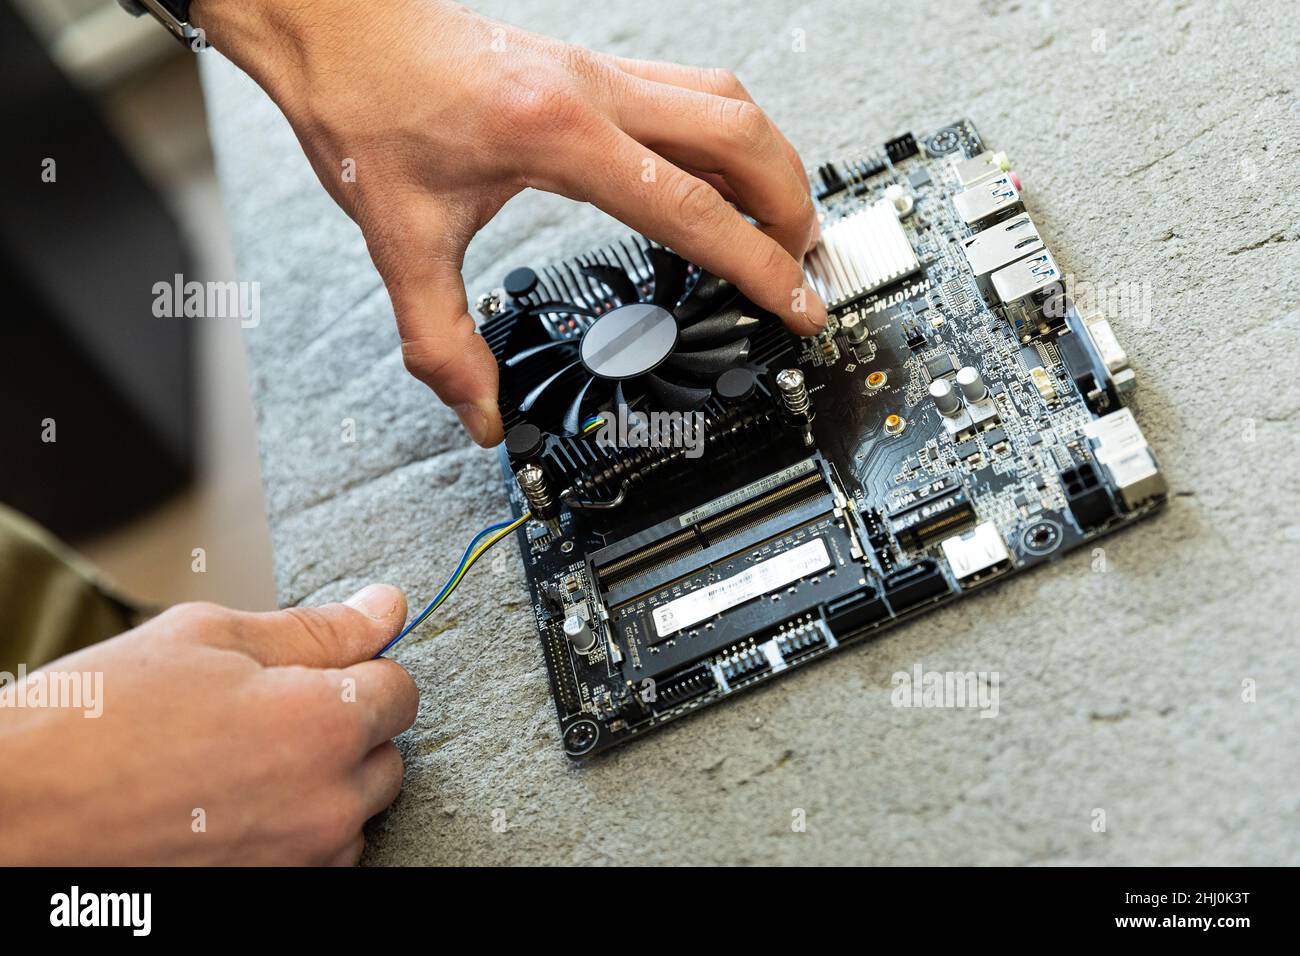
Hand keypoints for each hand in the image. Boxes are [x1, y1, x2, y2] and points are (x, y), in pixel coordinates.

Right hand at [0, 585, 416, 864]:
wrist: (14, 817)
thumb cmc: (96, 724)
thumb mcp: (208, 639)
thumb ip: (316, 627)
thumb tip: (386, 605)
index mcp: (323, 723)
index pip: (402, 687)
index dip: (364, 666)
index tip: (326, 665)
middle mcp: (328, 801)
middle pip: (385, 752)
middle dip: (344, 724)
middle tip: (266, 711)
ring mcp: (303, 860)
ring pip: (354, 809)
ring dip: (321, 781)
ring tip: (237, 761)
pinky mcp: (275, 894)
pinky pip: (318, 855)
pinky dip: (294, 829)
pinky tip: (229, 804)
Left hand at [192, 0, 824, 446]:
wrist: (341, 32)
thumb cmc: (367, 111)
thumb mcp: (400, 243)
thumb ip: (441, 343)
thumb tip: (480, 412)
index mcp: (560, 136)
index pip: (693, 209)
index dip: (757, 265)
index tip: (797, 301)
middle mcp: (596, 92)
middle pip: (741, 138)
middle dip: (789, 209)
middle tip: (802, 269)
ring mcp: (601, 72)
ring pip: (729, 102)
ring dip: (771, 164)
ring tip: (782, 225)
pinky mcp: (594, 68)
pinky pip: (693, 91)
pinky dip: (731, 136)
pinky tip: (723, 175)